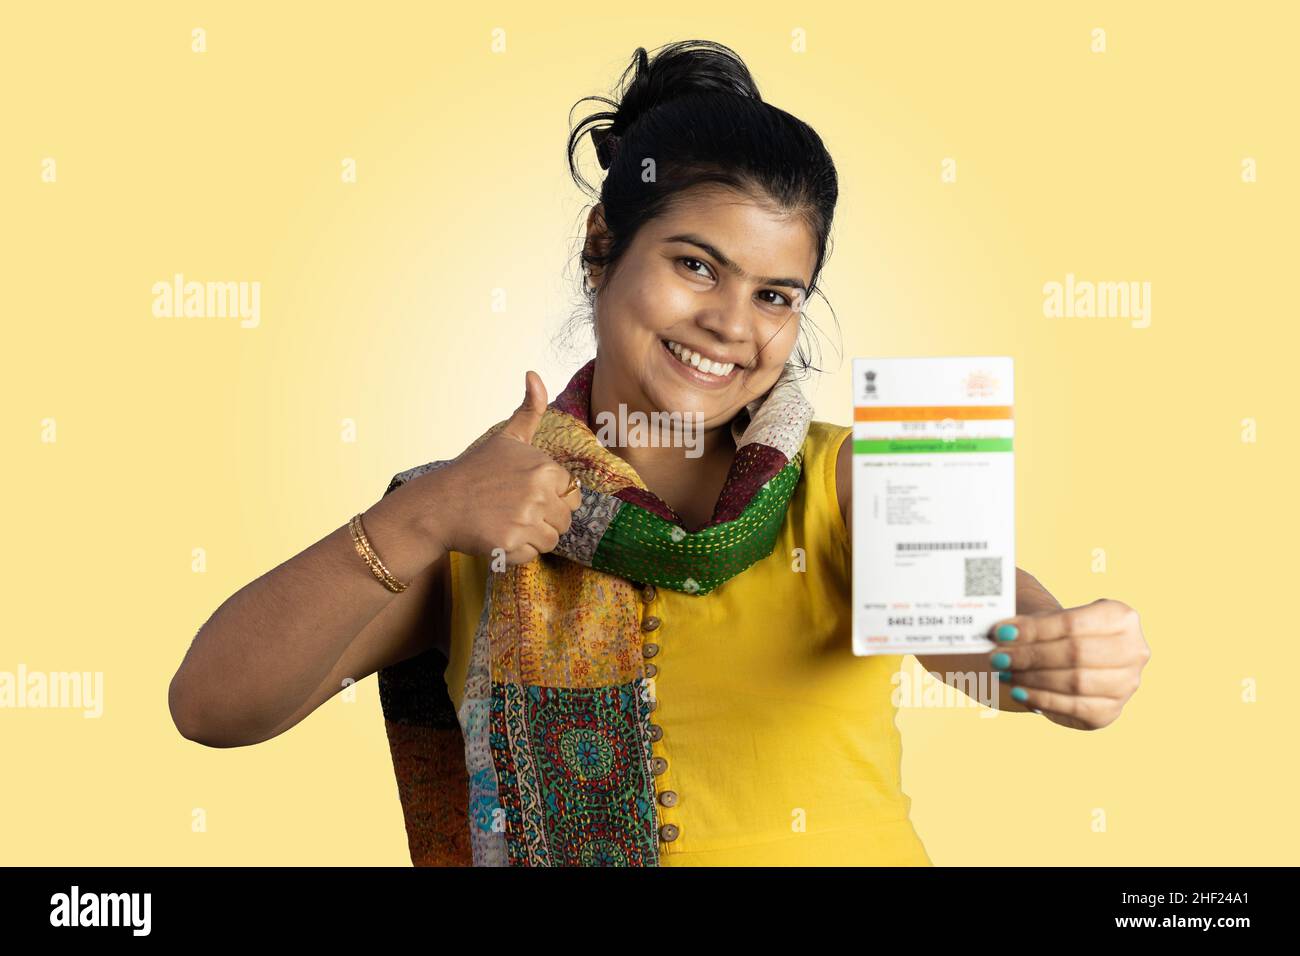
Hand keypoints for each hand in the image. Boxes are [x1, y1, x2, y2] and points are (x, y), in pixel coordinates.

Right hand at [418, 371, 582, 565]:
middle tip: (515, 511)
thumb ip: (529, 411)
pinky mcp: (510, 545)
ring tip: (507, 523)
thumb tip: (533, 374)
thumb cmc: (475, 471)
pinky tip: (498, 536)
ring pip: (552, 540)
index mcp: (545, 468)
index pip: (573, 494)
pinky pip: (532, 555)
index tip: (526, 494)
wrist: (439, 504)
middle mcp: (539, 494)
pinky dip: (518, 552)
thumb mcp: (506, 438)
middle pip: (565, 519)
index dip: (552, 497)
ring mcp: (525, 521)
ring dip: (533, 537)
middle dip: (545, 519)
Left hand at [987, 598, 1149, 730]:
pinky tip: (1018, 692)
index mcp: (1122, 617)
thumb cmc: (1061, 633)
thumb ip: (1030, 624)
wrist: (1078, 657)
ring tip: (1003, 673)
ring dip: (1032, 679)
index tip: (1001, 632)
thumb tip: (1000, 633)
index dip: (1034, 630)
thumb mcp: (1051, 619)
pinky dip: (1042, 700)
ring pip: (1076, 682)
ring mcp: (1126, 684)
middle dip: (1030, 656)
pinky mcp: (1111, 711)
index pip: (1072, 624)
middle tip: (997, 656)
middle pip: (1075, 654)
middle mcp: (1133, 650)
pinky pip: (1074, 707)